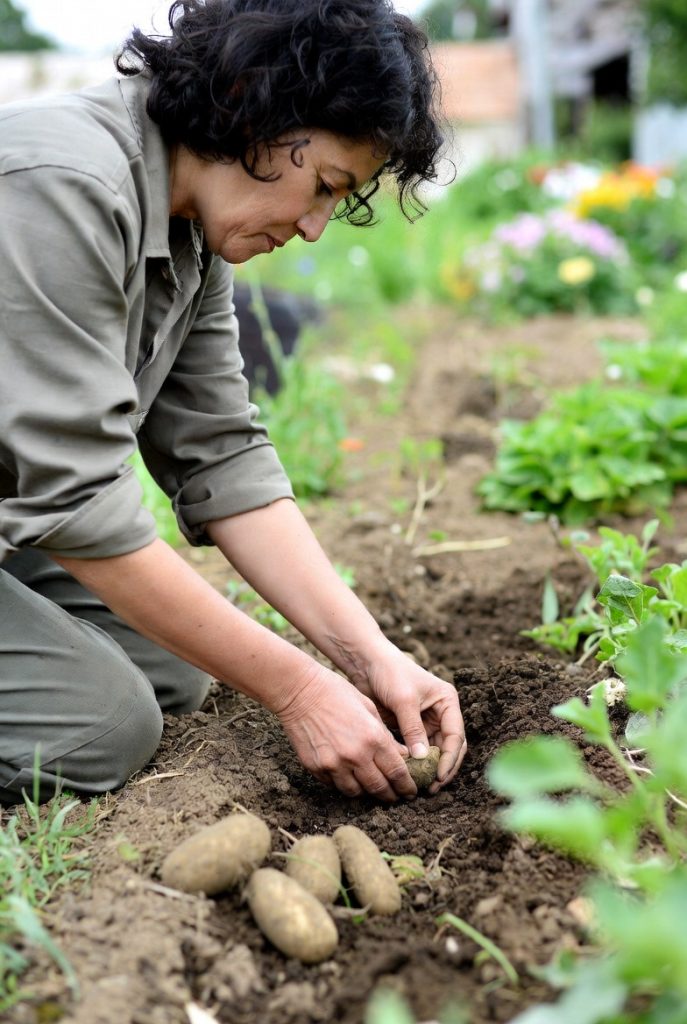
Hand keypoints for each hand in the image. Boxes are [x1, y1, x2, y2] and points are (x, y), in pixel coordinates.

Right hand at [275, 664, 417, 801]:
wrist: (300, 691)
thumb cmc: (338, 693)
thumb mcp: (370, 708)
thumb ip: (387, 736)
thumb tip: (402, 757)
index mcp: (373, 738)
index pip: (397, 773)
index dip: (406, 786)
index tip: (410, 792)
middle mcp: (355, 755)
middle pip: (379, 788)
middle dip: (391, 795)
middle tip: (396, 797)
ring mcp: (334, 764)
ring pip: (356, 792)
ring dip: (366, 792)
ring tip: (372, 788)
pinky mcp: (316, 768)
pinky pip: (334, 785)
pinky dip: (344, 783)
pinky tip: (349, 776)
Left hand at [352, 644, 466, 794]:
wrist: (367, 663)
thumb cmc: (390, 673)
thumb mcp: (404, 700)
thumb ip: (413, 729)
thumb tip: (422, 759)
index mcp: (447, 702)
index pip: (456, 736)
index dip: (450, 758)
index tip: (439, 776)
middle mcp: (441, 713)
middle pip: (450, 747)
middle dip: (443, 768)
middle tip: (432, 787)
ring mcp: (426, 722)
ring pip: (434, 752)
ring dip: (429, 768)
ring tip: (420, 786)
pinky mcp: (410, 728)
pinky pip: (418, 750)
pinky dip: (416, 763)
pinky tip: (409, 775)